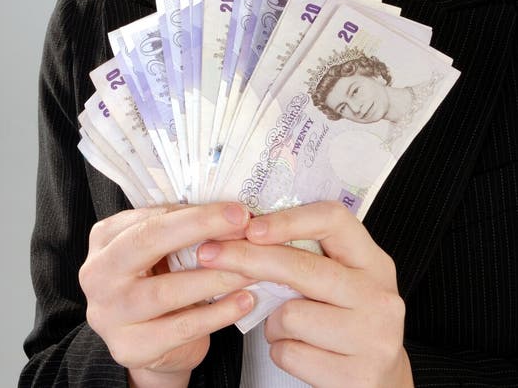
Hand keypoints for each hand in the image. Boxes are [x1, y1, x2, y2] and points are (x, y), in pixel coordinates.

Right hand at [79, 202, 255, 386]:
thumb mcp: (162, 250)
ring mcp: (108, 313)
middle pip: (149, 241)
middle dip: (201, 229)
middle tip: (242, 226)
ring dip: (216, 277)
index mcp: (106, 237)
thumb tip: (229, 213)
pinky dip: (218, 314)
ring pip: (167, 290)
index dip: (196, 213)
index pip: (151, 217)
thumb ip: (183, 229)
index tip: (236, 211)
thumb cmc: (160, 283)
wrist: (150, 343)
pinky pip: (181, 328)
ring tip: (250, 268)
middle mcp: (98, 273)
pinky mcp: (129, 347)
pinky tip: (243, 301)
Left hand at [197, 201, 412, 387]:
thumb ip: (309, 257)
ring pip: (290, 315)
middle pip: (301, 266)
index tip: (250, 227)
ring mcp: (372, 337)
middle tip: (210, 255)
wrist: (382, 381)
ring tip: (288, 327)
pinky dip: (281, 351)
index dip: (288, 220)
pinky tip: (300, 351)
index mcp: (373, 261)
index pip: (333, 220)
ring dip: (272, 322)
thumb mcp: (341, 280)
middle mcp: (379, 295)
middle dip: (247, 259)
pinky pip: (290, 353)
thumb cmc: (347, 320)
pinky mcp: (357, 375)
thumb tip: (241, 235)